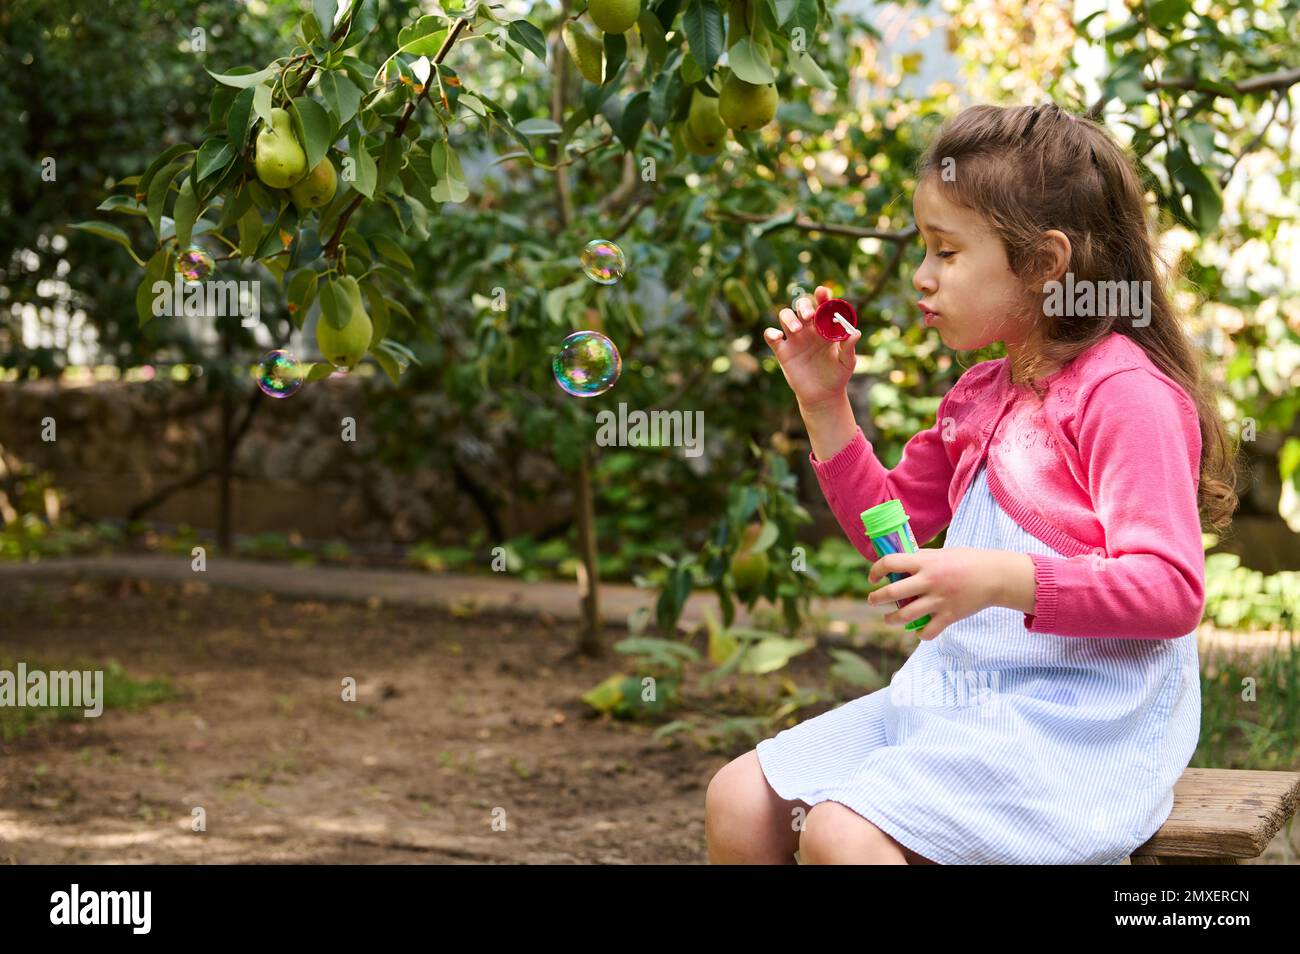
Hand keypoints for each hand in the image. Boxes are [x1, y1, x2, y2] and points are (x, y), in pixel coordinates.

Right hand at [763, 284, 861, 411]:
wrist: (823, 395)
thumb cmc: (838, 375)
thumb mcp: (847, 362)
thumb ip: (849, 346)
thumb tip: (855, 332)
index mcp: (825, 327)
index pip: (823, 306)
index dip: (822, 296)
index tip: (822, 292)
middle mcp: (809, 329)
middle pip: (801, 307)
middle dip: (803, 306)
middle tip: (809, 316)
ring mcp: (794, 339)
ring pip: (785, 316)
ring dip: (789, 318)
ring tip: (797, 330)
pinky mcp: (782, 351)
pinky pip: (771, 336)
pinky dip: (771, 333)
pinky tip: (777, 337)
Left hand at [866, 547, 1009, 640]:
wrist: (995, 575)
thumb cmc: (967, 560)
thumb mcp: (940, 553)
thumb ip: (920, 559)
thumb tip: (899, 563)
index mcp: (925, 562)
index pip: (890, 562)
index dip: (876, 570)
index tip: (872, 578)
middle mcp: (929, 581)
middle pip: (892, 592)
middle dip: (876, 598)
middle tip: (872, 600)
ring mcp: (939, 600)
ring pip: (905, 615)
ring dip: (891, 619)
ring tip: (889, 618)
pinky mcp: (949, 616)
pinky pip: (927, 631)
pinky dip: (919, 633)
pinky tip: (917, 630)